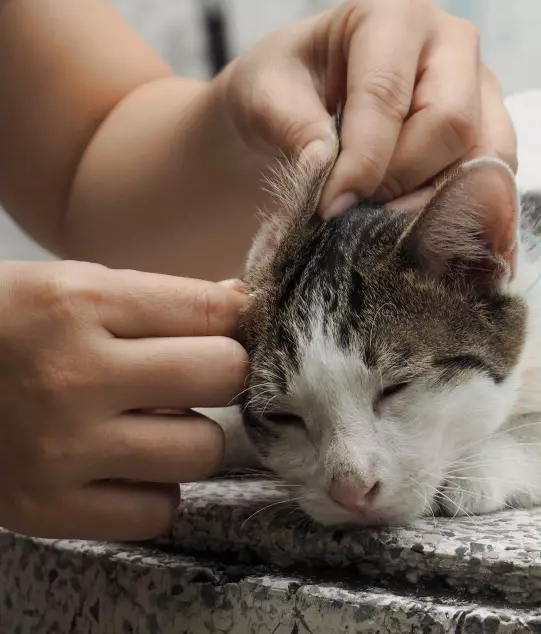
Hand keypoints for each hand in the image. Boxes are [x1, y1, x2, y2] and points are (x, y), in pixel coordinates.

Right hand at [0, 261, 247, 540]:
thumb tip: (240, 302)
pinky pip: (156, 511)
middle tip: (190, 376)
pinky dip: (153, 491)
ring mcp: (60, 450)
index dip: (235, 319)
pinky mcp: (45, 510)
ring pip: (202, 450)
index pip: (216, 312)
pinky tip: (125, 465)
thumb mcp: (65, 284)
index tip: (224, 327)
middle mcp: (72, 377)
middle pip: (223, 377)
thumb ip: (155, 298)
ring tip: (153, 423)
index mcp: (78, 303)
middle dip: (220, 373)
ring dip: (191, 436)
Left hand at [214, 0, 515, 217]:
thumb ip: (290, 123)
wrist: (309, 99)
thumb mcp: (262, 91)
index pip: (387, 93)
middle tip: (358, 214)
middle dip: (402, 180)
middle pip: (451, 122)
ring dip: (437, 203)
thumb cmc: (286, 86)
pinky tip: (432, 239)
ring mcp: (483, 87)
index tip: (332, 207)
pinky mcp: (495, 130)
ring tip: (388, 230)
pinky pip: (497, 181)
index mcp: (393, 11)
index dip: (363, 158)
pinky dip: (467, 215)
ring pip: (484, 156)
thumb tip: (326, 167)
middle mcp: (453, 40)